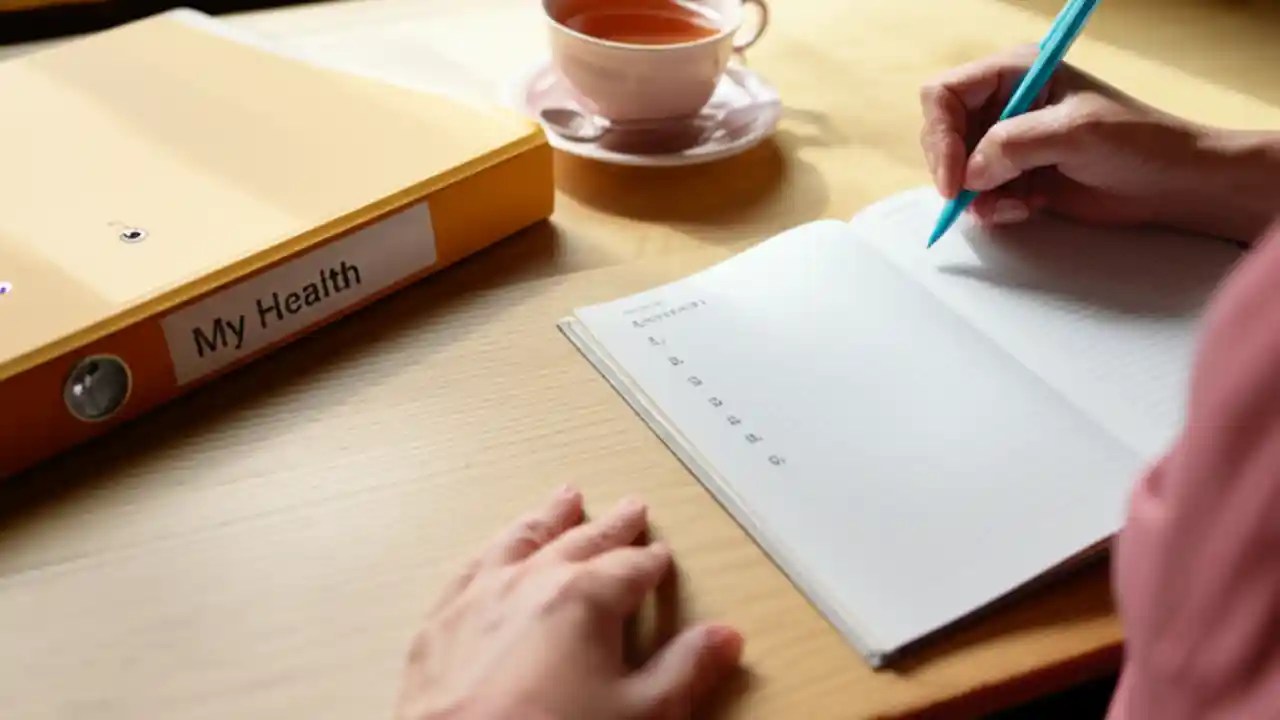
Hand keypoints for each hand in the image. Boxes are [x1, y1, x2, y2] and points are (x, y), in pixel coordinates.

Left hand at [395, 486, 743, 719]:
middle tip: (630, 507)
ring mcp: (480, 597)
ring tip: (564, 499)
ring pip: (521, 540)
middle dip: (611, 526)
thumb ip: (683, 670)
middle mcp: (531, 581)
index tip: (661, 556)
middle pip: (581, 541)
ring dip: (548, 518)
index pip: (633, 568)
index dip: (652, 562)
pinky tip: (493, 551)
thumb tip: (725, 636)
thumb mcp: (639, 715)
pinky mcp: (440, 624)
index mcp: (585, 597)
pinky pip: (471, 568)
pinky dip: (491, 551)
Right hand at [919, 45, 1279, 242]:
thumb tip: (969, 174)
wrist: (1173, 183)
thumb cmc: (1139, 142)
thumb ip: (1015, 145)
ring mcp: (1010, 142)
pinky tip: (1028, 209)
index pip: (945, 95)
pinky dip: (994, 209)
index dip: (940, 135)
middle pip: (944, 134)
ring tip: (1015, 205)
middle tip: (973, 198)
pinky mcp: (1017, 177)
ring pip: (959, 171)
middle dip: (956, 170)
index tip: (955, 178)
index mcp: (1016, 72)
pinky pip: (980, 196)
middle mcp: (1005, 104)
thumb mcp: (1075, 133)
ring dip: (977, 195)